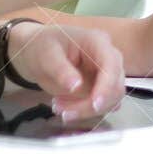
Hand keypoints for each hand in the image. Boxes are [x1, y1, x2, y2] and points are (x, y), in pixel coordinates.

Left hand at [7, 21, 125, 122]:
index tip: (94, 105)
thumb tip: (76, 86)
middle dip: (91, 104)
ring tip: (58, 106)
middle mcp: (108, 57)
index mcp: (97, 41)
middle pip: (115, 87)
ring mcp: (107, 73)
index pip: (111, 66)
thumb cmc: (43, 47)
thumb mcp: (46, 55)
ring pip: (111, 100)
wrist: (38, 52)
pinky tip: (68, 108)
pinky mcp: (103, 87)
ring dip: (86, 110)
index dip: (107, 87)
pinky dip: (87, 111)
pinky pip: (104, 105)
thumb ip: (61, 70)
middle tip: (61, 110)